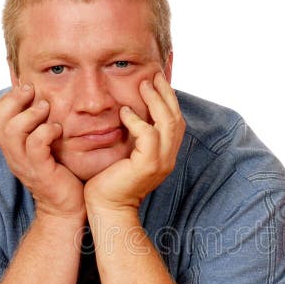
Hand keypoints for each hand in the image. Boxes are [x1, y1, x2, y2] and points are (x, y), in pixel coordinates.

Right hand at [0, 84, 84, 218]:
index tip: (27, 89)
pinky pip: (35, 145)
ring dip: (31, 113)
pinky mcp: (40, 171)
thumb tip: (44, 99)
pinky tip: (58, 129)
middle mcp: (13, 155)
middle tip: (33, 91)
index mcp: (12, 147)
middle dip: (14, 99)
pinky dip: (46, 131)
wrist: (67, 208)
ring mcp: (25, 164)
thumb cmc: (61, 174)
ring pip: (13, 131)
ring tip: (46, 108)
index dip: (7, 99)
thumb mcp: (46, 147)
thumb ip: (40, 127)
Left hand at [84, 71, 184, 214]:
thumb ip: (134, 136)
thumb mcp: (127, 153)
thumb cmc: (111, 181)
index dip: (169, 100)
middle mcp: (168, 158)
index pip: (176, 122)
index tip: (158, 81)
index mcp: (165, 155)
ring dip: (155, 101)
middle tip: (153, 76)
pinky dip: (136, 120)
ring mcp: (160, 162)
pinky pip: (147, 134)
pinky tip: (124, 111)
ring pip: (167, 122)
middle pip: (176, 118)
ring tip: (143, 84)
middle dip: (166, 94)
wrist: (107, 207)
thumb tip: (129, 110)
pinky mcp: (147, 164)